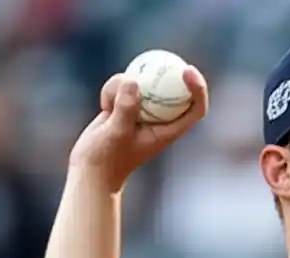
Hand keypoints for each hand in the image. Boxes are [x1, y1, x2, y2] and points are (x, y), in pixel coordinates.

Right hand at [68, 66, 209, 192]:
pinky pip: (123, 87)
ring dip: (126, 85)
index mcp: (169, 131)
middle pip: (175, 91)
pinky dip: (112, 90)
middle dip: (171, 73)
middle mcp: (160, 120)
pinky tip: (103, 105)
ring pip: (143, 85)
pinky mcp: (125, 106)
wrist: (90, 168)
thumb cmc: (108, 158)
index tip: (187, 71)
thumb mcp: (117, 133)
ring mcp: (142, 112)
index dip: (198, 89)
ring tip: (111, 104)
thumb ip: (126, 108)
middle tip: (162, 57)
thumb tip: (133, 81)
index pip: (195, 109)